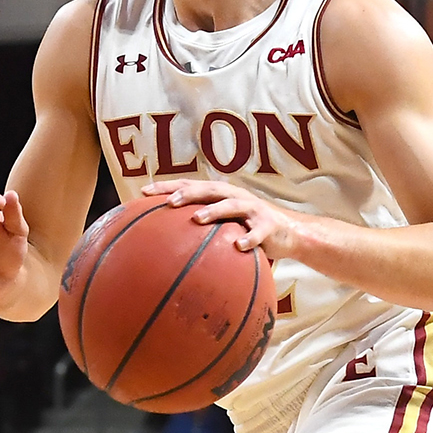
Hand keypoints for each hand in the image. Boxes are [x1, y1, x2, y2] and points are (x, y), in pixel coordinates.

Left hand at [142, 180, 303, 258]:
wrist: (289, 233)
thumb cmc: (247, 228)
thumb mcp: (223, 225)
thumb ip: (200, 229)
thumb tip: (163, 245)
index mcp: (219, 195)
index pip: (190, 186)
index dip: (167, 187)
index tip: (143, 192)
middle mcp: (234, 197)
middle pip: (208, 190)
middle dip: (187, 193)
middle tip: (168, 202)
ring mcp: (252, 209)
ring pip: (231, 205)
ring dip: (214, 210)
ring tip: (198, 219)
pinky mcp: (268, 226)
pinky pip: (258, 233)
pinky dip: (249, 238)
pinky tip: (239, 246)